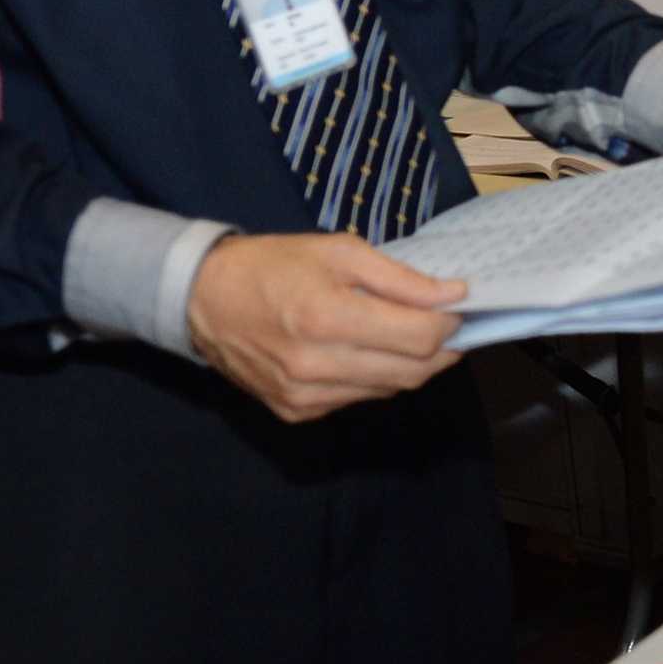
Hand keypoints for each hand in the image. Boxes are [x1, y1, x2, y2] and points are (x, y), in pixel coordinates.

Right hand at [185, 233, 465, 423]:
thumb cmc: (274, 265)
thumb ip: (400, 278)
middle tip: (447, 325)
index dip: (450, 324)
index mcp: (327, 317)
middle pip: (412, 372)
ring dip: (410, 365)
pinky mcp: (296, 412)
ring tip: (408, 334)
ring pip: (389, 390)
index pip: (418, 338)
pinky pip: (357, 399)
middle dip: (441, 349)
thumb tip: (453, 295)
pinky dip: (375, 377)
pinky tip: (367, 352)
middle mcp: (316, 366)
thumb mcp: (339, 251)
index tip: (458, 306)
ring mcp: (305, 396)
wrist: (204, 300)